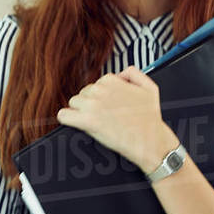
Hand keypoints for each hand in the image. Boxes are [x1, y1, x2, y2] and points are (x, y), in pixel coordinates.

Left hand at [57, 66, 176, 172]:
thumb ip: (134, 74)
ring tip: (95, 120)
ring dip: (81, 111)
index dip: (102, 96)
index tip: (108, 106)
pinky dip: (67, 119)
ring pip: (73, 103)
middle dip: (91, 103)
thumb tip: (121, 73)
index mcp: (113, 81)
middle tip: (104, 115)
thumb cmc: (150, 118)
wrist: (150, 140)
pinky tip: (75, 123)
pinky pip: (64, 116)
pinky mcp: (87, 122)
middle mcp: (101, 91)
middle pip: (83, 93)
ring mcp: (92, 106)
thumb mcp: (150, 88)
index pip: (96, 84)